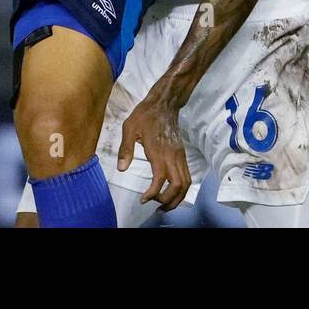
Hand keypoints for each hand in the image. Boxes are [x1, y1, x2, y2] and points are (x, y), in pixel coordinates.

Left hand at [117, 91, 190, 210]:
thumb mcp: (129, 127)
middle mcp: (173, 155)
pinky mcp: (182, 154)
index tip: (143, 199)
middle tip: (155, 205)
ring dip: (177, 197)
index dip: (153, 194)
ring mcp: (180, 155)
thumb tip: (121, 168)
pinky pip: (187, 175)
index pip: (160, 179)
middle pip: (178, 186)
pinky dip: (181, 188)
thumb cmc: (145, 115)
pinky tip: (169, 190)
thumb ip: (126, 149)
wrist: (165, 103)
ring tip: (163, 204)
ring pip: (186, 182)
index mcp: (159, 151)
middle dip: (168, 201)